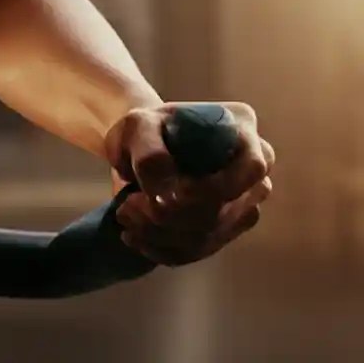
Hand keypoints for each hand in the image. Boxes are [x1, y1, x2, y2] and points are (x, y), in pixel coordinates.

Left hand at [104, 102, 273, 265]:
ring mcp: (243, 204)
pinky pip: (199, 250)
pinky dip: (163, 249)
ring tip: (125, 217)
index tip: (160, 197)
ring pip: (210, 234)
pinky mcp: (223, 230)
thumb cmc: (143, 129)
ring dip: (160, 234)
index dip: (208, 190)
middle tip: (126, 207)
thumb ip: (151, 154)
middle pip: (225, 209)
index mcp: (243, 131)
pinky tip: (134, 238)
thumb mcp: (138, 126)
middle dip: (170, 217)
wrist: (139, 148)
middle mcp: (253, 171)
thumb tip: (167, 196)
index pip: (249, 169)